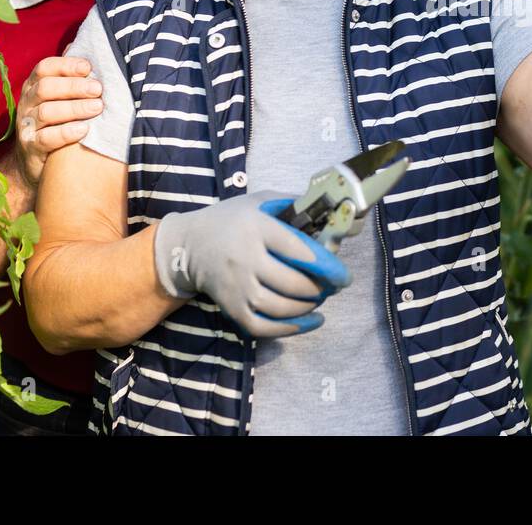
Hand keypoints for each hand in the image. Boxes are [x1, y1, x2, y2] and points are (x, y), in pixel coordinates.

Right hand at [14, 56, 103, 185]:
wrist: (40, 165)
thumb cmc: (58, 123)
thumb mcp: (62, 99)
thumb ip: (74, 77)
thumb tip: (92, 47)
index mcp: (35, 86)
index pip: (44, 68)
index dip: (66, 65)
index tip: (89, 67)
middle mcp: (27, 103)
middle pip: (46, 88)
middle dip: (74, 87)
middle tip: (98, 90)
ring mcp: (27, 126)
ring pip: (46, 112)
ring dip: (74, 108)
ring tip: (97, 108)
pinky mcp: (31, 148)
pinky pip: (45, 138)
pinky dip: (65, 132)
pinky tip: (84, 130)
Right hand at [154, 190, 351, 338]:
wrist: (188, 245)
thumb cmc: (232, 220)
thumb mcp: (260, 202)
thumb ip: (293, 205)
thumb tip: (332, 214)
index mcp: (257, 227)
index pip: (297, 249)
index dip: (326, 265)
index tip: (343, 274)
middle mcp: (245, 257)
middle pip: (291, 282)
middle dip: (320, 288)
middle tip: (333, 286)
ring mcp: (236, 285)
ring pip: (279, 307)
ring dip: (308, 307)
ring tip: (320, 299)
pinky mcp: (230, 306)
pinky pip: (262, 326)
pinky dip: (290, 329)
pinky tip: (311, 321)